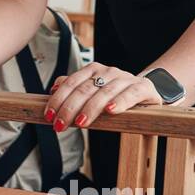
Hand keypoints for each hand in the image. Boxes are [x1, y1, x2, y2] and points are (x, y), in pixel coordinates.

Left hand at [45, 64, 163, 132]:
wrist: (145, 92)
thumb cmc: (114, 95)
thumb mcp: (92, 91)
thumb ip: (74, 88)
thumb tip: (53, 89)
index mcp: (93, 70)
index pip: (71, 83)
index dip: (58, 100)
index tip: (49, 116)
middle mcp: (109, 71)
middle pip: (85, 90)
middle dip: (69, 108)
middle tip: (60, 125)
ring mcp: (126, 78)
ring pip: (104, 92)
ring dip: (90, 108)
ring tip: (81, 122)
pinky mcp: (143, 88)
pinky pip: (130, 94)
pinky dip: (120, 101)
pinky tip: (110, 110)